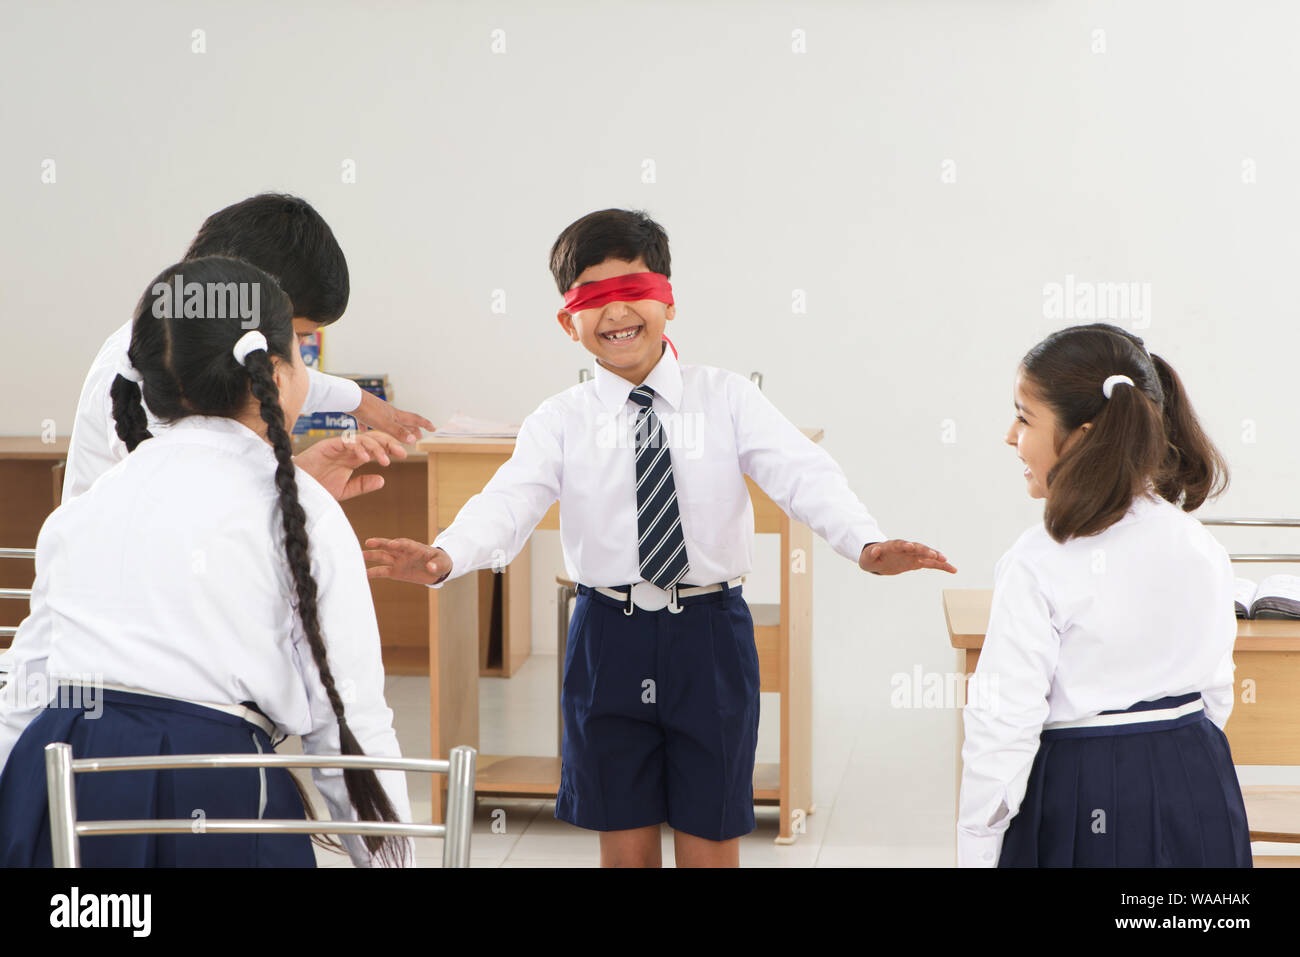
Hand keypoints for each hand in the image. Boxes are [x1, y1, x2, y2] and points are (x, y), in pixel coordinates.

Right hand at [293, 431, 407, 501]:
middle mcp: (348, 450)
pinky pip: (347, 442)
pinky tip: (366, 459)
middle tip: (403, 453)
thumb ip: (362, 485)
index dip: (390, 449)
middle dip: (389, 443)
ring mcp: (338, 446)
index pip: (376, 448)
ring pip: (363, 439)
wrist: (297, 488)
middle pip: (373, 440)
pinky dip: (358, 448)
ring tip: (386, 461)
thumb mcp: (345, 490)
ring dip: (376, 448)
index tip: (404, 456)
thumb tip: (382, 480)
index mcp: (353, 458)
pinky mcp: (327, 445)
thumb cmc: (317, 487)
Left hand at [354, 390, 434, 443]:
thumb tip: (414, 440)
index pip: (414, 419)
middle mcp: (388, 412)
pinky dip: (369, 426)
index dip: (425, 424)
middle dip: (412, 428)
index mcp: (395, 415)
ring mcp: (377, 411)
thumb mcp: (385, 425)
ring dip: (395, 427)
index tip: (433, 428)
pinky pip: (369, 421)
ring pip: (388, 420)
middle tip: (419, 435)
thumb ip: (399, 432)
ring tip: (396, 433)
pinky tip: (364, 430)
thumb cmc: (367, 411)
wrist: (350, 399)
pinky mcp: (364, 412)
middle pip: (403, 421)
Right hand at [363, 540, 451, 584]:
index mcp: (416, 548)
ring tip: (359, 556)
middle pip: (390, 546)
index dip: (399, 544)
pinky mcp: (396, 572)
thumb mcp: (443, 563)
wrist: (437, 569)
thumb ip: (437, 564)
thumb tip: (430, 567)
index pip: (406, 544)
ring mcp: (398, 562)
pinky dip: (373, 573)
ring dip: (372, 556)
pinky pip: (383, 571)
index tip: (392, 544)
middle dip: (380, 544)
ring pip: (383, 557)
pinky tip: (363, 574)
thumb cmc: (441, 562)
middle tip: (369, 542)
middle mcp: (404, 553)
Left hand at [859, 540, 956, 575]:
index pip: (900, 544)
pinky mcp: (917, 562)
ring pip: (927, 555)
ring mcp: (913, 555)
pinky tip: (952, 570)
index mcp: (893, 546)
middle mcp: (906, 548)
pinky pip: (931, 564)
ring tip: (946, 561)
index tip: (911, 546)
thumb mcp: (868, 557)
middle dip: (925, 550)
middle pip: (917, 548)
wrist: (877, 559)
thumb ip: (872, 554)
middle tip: (934, 554)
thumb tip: (875, 549)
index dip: (906, 545)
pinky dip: (941, 566)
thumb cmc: (872, 557)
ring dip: (936, 557)